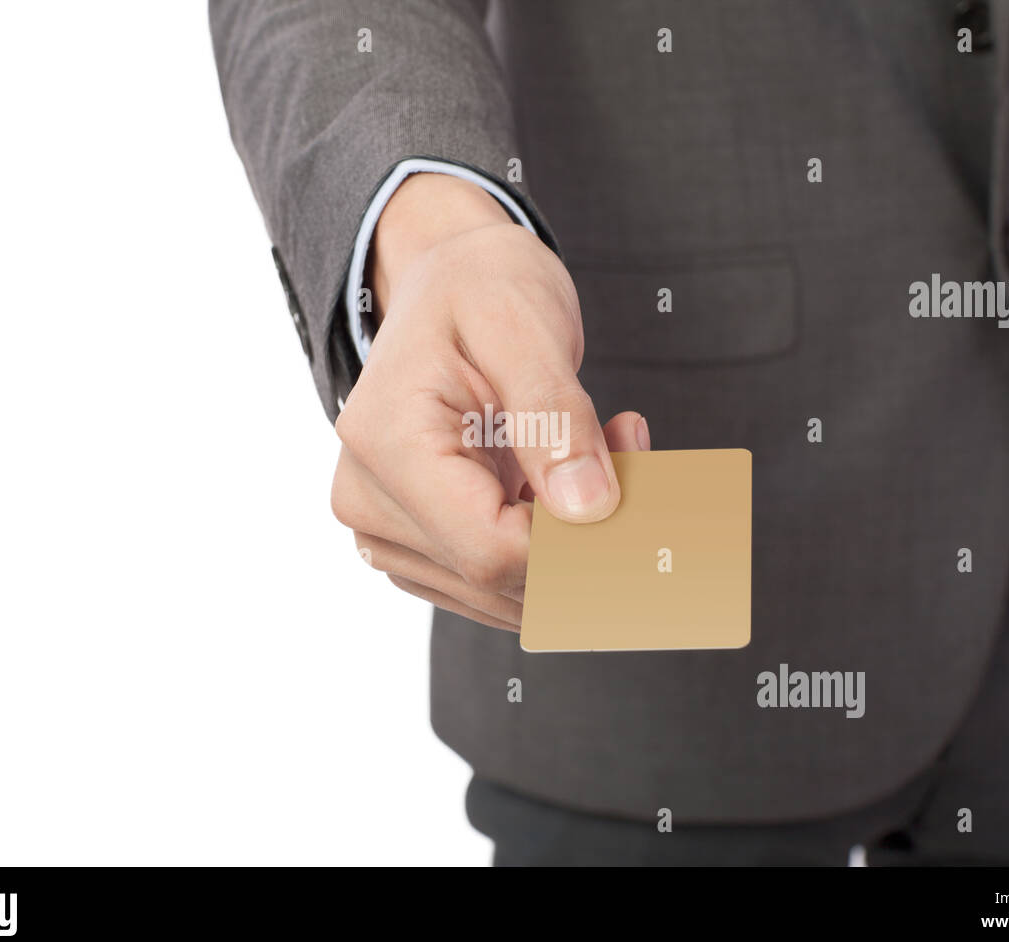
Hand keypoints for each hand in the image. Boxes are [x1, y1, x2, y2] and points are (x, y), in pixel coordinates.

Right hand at [331, 173, 647, 630]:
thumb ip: (554, 417)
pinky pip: (501, 581)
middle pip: (502, 580)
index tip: (639, 491)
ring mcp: (387, 531)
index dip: (578, 543)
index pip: (491, 550)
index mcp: (386, 444)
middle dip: (588, 537)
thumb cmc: (480, 287)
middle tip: (636, 452)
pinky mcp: (417, 546)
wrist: (446, 280)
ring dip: (578, 541)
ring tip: (608, 447)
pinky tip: (576, 478)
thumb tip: (588, 510)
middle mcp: (369, 501)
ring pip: (508, 594)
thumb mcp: (523, 325)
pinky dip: (555, 544)